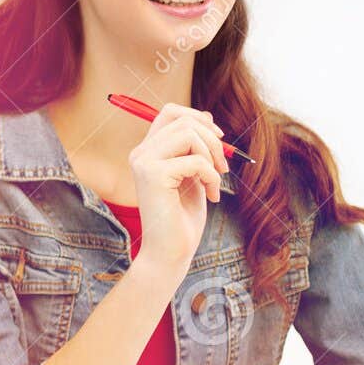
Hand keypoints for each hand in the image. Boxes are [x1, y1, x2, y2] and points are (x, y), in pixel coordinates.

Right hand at [127, 102, 228, 271]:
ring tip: (216, 180)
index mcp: (147, 151)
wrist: (169, 252)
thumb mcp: (193, 175)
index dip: (198, 118)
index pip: (170, 112)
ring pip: (189, 134)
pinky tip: (211, 196)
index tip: (217, 139)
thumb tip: (206, 117)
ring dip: (212, 156)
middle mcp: (141, 153)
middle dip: (212, 139)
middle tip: (223, 166)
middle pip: (182, 119)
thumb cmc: (182, 218)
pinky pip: (195, 161)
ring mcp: (144, 163)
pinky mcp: (153, 176)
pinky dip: (212, 177)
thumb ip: (194, 148)